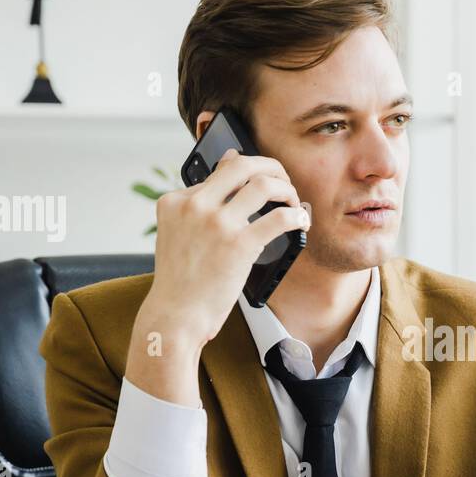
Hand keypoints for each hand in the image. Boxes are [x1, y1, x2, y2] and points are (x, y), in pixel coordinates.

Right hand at [126, 148, 309, 405]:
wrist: (175, 318)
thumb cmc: (181, 281)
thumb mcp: (180, 233)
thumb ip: (202, 201)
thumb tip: (230, 158)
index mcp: (174, 201)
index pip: (219, 172)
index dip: (247, 175)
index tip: (263, 185)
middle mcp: (193, 205)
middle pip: (243, 164)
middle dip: (271, 167)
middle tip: (283, 181)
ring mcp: (216, 223)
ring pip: (264, 184)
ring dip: (286, 189)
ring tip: (293, 202)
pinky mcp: (238, 244)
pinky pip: (279, 218)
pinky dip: (296, 216)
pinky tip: (301, 222)